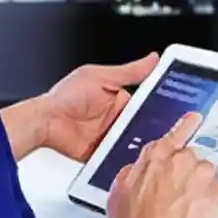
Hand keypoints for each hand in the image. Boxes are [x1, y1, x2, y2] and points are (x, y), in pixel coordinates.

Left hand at [39, 53, 159, 162]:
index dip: (158, 104)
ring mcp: (109, 137)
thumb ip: (129, 71)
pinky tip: (134, 157)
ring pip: (134, 142)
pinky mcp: (102, 154)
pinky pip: (119, 158)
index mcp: (117, 98)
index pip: (145, 102)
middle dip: (151, 127)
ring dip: (140, 143)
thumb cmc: (66, 96)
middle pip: (142, 124)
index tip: (171, 106)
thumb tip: (152, 59)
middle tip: (162, 128)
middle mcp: (115, 118)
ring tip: (150, 143)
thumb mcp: (100, 77)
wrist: (45, 121)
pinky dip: (126, 158)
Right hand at [106, 113, 217, 217]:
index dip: (185, 126)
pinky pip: (214, 192)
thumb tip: (138, 170)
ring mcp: (200, 177)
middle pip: (190, 158)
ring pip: (204, 175)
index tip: (193, 119)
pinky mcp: (215, 194)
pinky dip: (207, 202)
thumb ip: (133, 174)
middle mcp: (180, 161)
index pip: (175, 133)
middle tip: (174, 198)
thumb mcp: (119, 196)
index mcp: (155, 157)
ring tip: (182, 212)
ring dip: (197, 188)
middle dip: (185, 173)